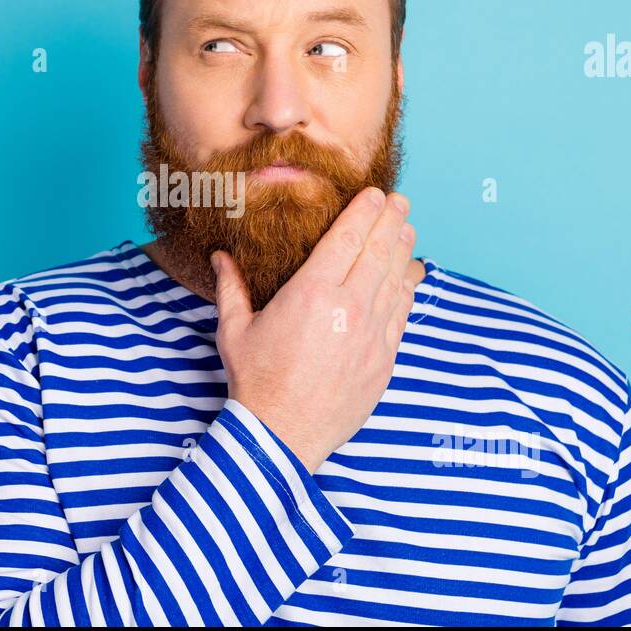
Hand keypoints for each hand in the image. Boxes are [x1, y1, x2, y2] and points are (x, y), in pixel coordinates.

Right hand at [212, 186, 420, 473]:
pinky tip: (409, 274)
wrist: (281, 435)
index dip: (365, 211)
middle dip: (392, 221)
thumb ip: (232, 287)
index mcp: (312, 294)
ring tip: (408, 228)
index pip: (348, 238)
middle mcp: (348, 308)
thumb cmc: (255, 382)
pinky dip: (407, 288)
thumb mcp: (235, 330)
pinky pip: (402, 313)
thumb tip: (221, 257)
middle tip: (399, 202)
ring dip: (404, 249)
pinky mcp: (384, 359)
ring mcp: (372, 334)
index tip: (375, 194)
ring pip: (397, 279)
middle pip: (380, 251)